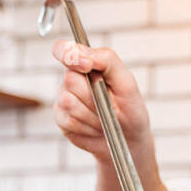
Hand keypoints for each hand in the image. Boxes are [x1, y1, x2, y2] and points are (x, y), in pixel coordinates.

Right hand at [50, 41, 152, 163]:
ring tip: (104, 117)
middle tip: (108, 103)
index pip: (63, 50)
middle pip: (70, 79)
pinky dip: (87, 127)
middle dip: (93, 95)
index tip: (86, 66)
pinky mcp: (61, 119)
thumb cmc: (130, 108)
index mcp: (86, 65)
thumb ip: (107, 60)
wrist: (129, 139)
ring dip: (92, 113)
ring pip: (68, 101)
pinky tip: (96, 128)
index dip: (68, 55)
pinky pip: (68, 120)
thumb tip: (82, 54)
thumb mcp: (126, 82)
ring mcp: (63, 99)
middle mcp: (71, 80)